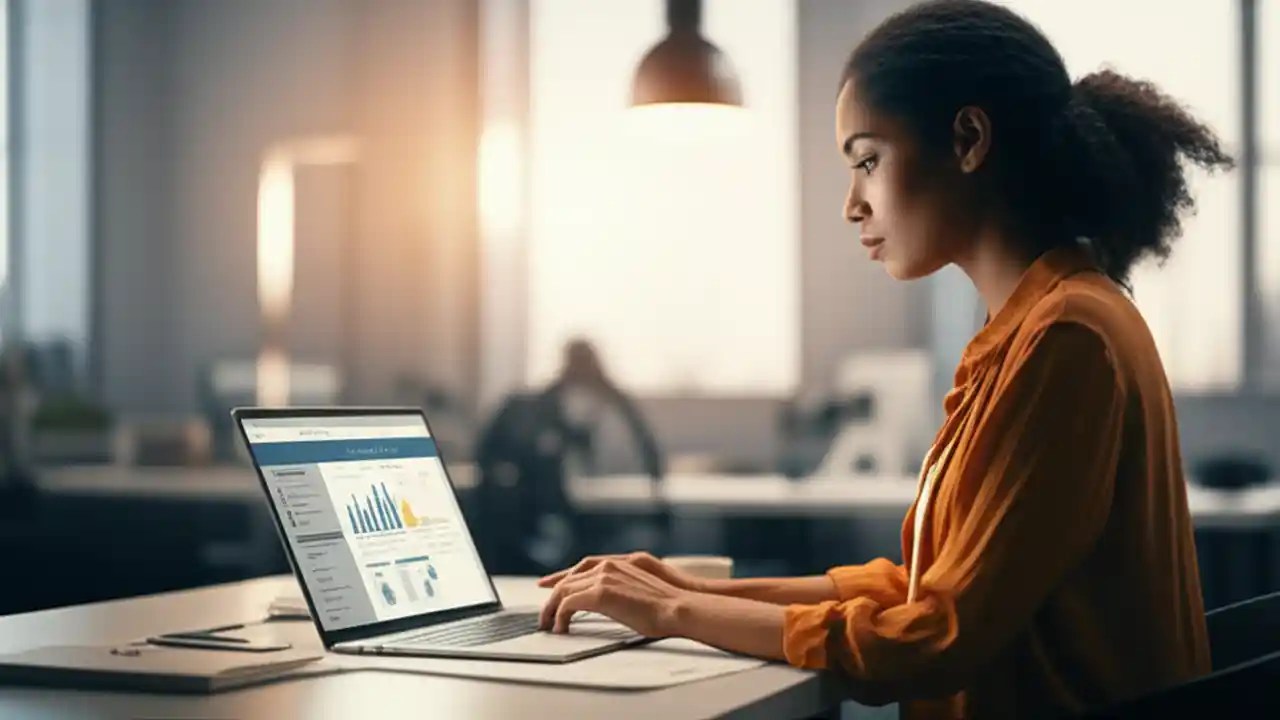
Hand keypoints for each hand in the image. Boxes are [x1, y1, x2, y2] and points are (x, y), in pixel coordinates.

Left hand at [538, 557, 689, 636]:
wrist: (678, 608)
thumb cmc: (667, 606)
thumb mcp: (640, 590)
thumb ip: (623, 589)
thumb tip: (614, 603)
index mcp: (619, 563)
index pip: (582, 567)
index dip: (562, 577)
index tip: (548, 585)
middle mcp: (609, 566)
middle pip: (568, 578)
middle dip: (552, 597)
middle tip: (544, 615)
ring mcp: (604, 578)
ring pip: (564, 590)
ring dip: (552, 609)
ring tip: (548, 624)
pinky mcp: (600, 593)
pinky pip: (568, 604)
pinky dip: (559, 616)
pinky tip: (560, 628)